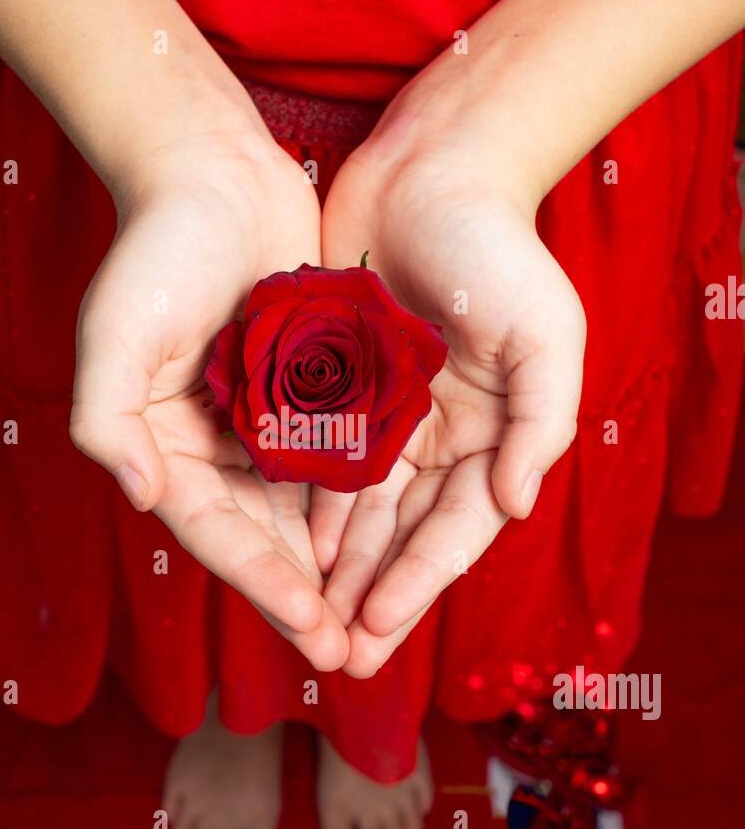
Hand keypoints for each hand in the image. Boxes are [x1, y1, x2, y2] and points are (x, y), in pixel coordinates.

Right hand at [70, 130, 349, 670]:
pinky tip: (392, 539)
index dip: (264, 588)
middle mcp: (207, 444)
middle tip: (353, 655)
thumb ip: (111, 420)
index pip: (216, 534)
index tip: (314, 634)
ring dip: (334, 567)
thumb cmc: (155, 248)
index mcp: (162, 444)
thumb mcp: (114, 331)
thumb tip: (143, 500)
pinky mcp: (299, 389)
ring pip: (300, 511)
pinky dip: (354, 502)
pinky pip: (330, 458)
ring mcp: (257, 419)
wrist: (210, 170)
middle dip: (304, 599)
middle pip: (260, 538)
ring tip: (376, 619)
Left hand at [311, 128, 585, 677]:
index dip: (417, 586)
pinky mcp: (341, 387)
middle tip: (340, 658)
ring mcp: (388, 416)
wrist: (433, 170)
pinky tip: (284, 545)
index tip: (377, 632)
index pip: (454, 531)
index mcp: (491, 436)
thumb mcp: (544, 335)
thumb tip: (512, 509)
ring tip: (307, 619)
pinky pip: (320, 460)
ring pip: (358, 511)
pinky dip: (305, 505)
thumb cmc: (499, 250)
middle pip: (403, 537)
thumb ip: (539, 425)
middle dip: (372, 597)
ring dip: (335, 568)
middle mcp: (440, 439)